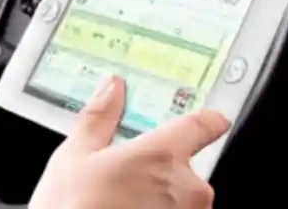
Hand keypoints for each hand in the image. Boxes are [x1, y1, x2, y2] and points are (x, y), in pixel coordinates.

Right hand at [29, 76, 229, 208]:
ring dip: (161, 199)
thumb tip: (111, 90)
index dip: (208, 120)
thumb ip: (99, 118)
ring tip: (122, 203)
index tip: (212, 119)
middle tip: (129, 177)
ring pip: (182, 201)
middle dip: (163, 172)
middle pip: (187, 168)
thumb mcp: (74, 155)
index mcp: (161, 155)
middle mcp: (185, 188)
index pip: (202, 126)